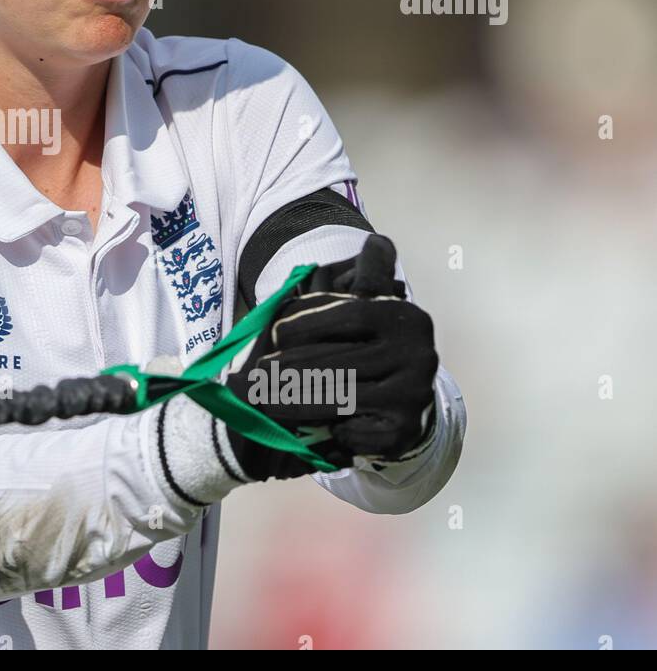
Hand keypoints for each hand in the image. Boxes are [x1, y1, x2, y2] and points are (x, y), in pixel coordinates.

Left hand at [222, 234, 439, 481]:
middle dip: (290, 368)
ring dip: (293, 402)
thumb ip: (366, 272)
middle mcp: (417, 354)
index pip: (350, 313)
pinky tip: (312, 427)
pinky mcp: (404, 431)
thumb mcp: (370, 304)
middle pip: (339, 360)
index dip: (308, 322)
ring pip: (339, 398)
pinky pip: (355, 431)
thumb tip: (377, 239)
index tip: (275, 332)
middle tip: (254, 375)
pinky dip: (329, 430)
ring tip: (261, 401)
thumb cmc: (369, 344)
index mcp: (404, 317)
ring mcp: (413, 395)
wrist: (404, 398)